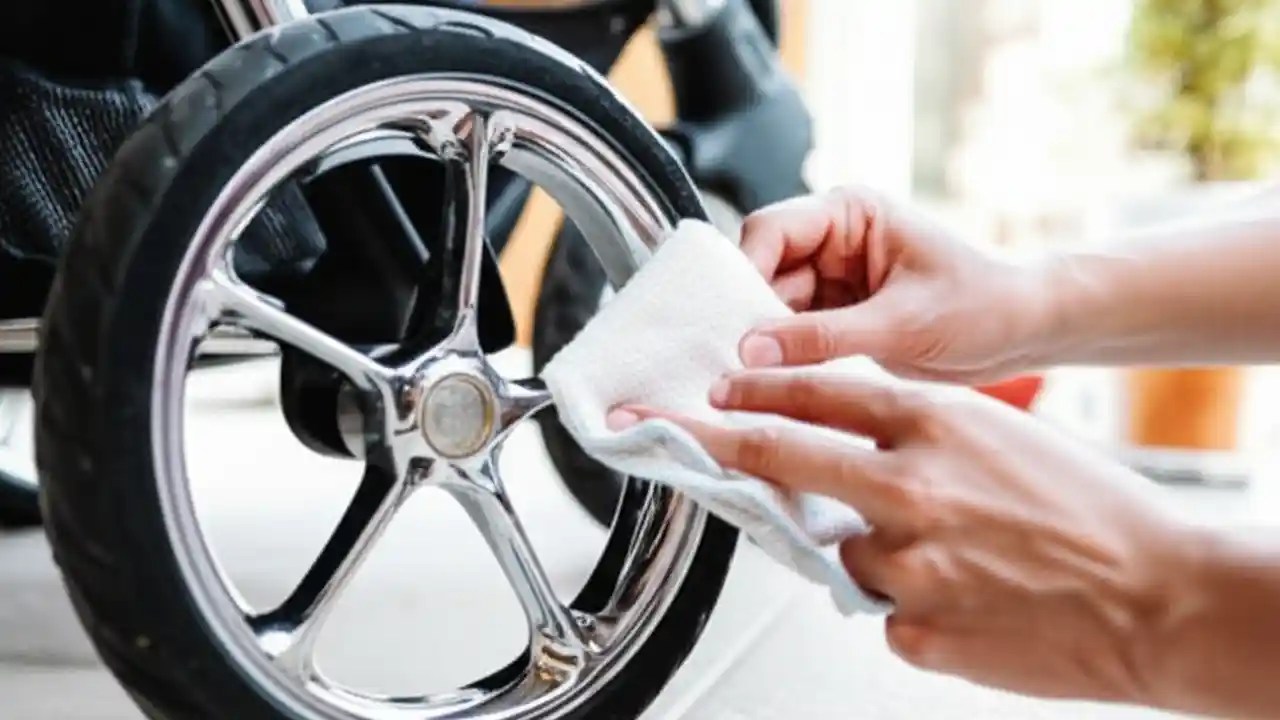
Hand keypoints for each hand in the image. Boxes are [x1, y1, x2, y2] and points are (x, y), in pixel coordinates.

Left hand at [608, 371, 1195, 706]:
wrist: (1156, 598)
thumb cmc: (1091, 512)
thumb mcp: (1001, 435)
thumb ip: (916, 435)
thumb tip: (845, 444)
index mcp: (935, 421)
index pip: (816, 388)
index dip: (757, 384)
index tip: (719, 386)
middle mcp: (906, 485)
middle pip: (779, 454)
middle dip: (712, 437)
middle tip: (667, 426)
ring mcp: (904, 561)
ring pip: (840, 550)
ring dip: (869, 549)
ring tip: (950, 556)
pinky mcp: (911, 627)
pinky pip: (880, 609)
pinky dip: (906, 602)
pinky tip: (966, 597)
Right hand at [737, 187, 1053, 382]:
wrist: (1026, 334)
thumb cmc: (984, 305)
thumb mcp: (901, 323)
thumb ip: (822, 336)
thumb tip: (751, 349)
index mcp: (851, 213)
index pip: (770, 232)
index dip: (745, 276)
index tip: (734, 325)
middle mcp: (833, 240)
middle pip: (762, 271)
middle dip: (749, 315)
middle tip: (734, 362)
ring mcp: (832, 280)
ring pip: (770, 308)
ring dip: (763, 342)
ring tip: (749, 380)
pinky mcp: (837, 317)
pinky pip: (791, 335)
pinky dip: (781, 359)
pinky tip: (771, 385)